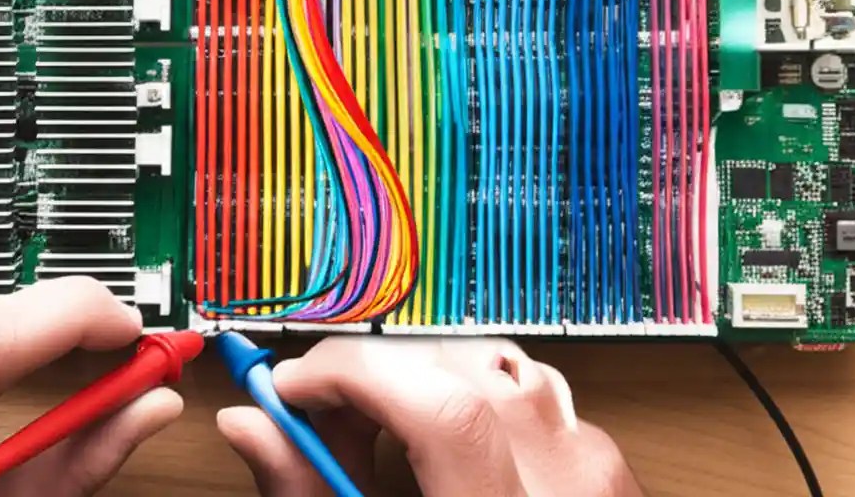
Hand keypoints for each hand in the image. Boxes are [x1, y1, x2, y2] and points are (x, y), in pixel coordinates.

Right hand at [218, 337, 641, 496]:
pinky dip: (463, 401)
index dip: (353, 379)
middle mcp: (567, 493)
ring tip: (379, 441)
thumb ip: (309, 496)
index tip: (294, 386)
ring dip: (416, 384)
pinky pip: (526, 394)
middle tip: (321, 420)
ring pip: (491, 370)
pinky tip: (434, 448)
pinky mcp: (601, 462)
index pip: (441, 414)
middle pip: (459, 376)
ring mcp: (594, 472)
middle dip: (371, 378)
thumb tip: (252, 424)